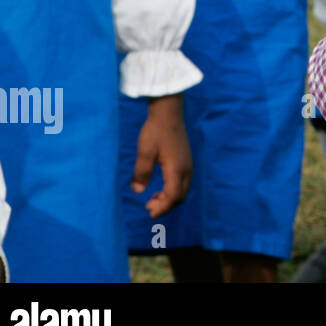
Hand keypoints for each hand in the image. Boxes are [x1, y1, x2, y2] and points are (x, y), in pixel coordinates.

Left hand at [132, 94, 192, 217]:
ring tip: (153, 198)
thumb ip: (141, 172)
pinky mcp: (186, 160)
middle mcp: (186, 169)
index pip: (173, 196)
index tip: (148, 212)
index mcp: (177, 168)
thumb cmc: (155, 131)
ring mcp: (188, 164)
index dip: (162, 208)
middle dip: (166, 205)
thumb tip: (137, 191)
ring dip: (170, 198)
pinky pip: (183, 182)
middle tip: (148, 206)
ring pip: (183, 190)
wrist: (169, 113)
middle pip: (181, 196)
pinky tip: (161, 187)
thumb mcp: (144, 152)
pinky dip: (173, 190)